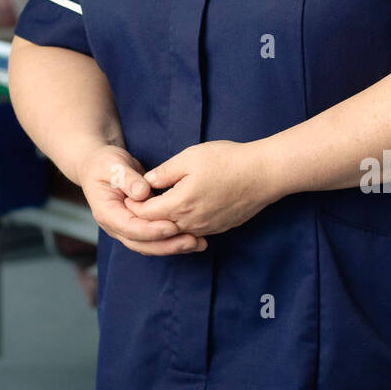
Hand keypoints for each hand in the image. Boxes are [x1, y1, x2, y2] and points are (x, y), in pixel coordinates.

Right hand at [77, 144, 207, 256]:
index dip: (151, 230)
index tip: (172, 226)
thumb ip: (127, 178)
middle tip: (191, 241)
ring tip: (198, 243)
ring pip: (150, 246)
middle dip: (167, 245)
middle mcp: (115, 226)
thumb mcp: (113, 165)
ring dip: (173, 246)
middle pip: (141, 244)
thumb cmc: (105, 164)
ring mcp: (126, 229)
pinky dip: (173, 240)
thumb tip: (142, 193)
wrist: (100, 167)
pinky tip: (193, 239)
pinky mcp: (138, 227)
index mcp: (106, 212)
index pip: (129, 228)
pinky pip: (155, 239)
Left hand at [123, 140, 271, 237]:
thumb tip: (147, 181)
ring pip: (176, 231)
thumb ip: (164, 171)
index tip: (126, 196)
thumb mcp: (190, 158)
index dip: (132, 205)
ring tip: (154, 210)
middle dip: (144, 217)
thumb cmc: (227, 161)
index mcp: (179, 204)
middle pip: (158, 226)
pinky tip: (181, 213)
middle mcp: (191, 222)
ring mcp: (206, 228)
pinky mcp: (219, 228)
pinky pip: (193, 231)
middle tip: (134, 205)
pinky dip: (182, 225)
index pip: (144, 213)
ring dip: (163, 223)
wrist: (264, 174)